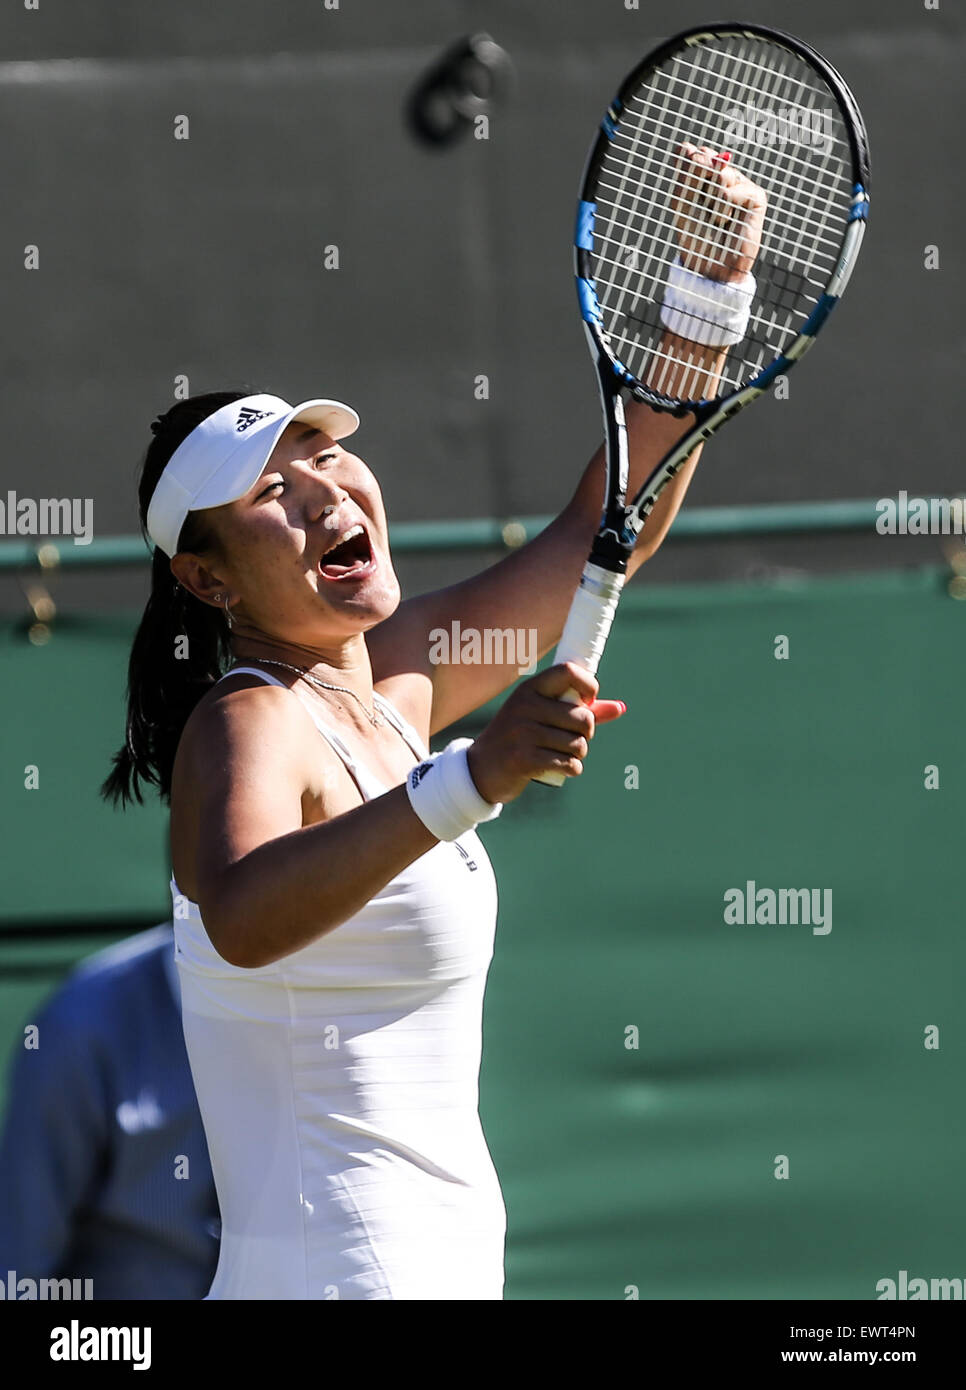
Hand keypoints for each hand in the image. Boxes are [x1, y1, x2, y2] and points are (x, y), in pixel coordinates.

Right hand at [466, 663, 625, 803]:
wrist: (480, 769)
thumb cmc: (519, 738)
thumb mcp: (542, 717)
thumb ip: (582, 710)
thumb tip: (621, 707)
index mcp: (530, 689)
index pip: (568, 671)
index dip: (589, 685)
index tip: (589, 701)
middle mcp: (525, 706)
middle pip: (582, 716)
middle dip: (587, 732)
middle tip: (574, 738)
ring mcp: (523, 733)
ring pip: (578, 743)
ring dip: (578, 754)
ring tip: (563, 754)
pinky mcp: (524, 759)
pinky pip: (568, 763)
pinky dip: (572, 769)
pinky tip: (561, 768)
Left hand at [669, 142, 766, 282]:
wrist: (712, 265)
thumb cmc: (695, 236)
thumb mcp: (682, 203)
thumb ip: (690, 173)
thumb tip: (709, 151)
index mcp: (702, 175)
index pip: (688, 152)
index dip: (684, 167)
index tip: (684, 192)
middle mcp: (722, 174)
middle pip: (703, 156)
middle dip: (695, 185)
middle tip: (699, 207)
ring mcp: (739, 183)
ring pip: (718, 174)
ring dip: (709, 202)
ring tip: (715, 219)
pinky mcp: (754, 195)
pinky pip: (727, 192)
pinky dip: (720, 211)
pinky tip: (727, 222)